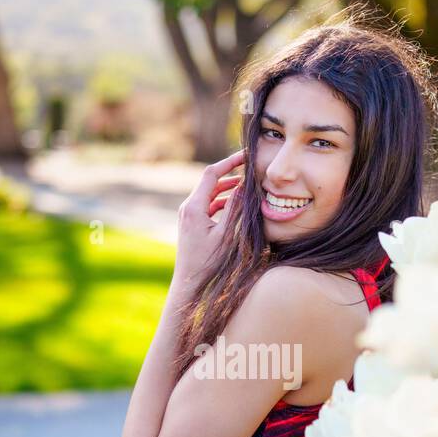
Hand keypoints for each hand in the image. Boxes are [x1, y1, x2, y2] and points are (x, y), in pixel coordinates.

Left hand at [175, 149, 244, 283]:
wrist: (189, 281)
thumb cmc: (207, 262)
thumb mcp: (225, 235)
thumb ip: (234, 210)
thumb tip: (242, 187)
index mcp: (194, 207)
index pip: (212, 174)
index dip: (229, 162)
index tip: (246, 155)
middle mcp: (188, 207)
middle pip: (210, 180)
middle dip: (230, 172)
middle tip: (249, 167)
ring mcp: (188, 214)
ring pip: (209, 193)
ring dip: (227, 188)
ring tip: (246, 185)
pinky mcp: (191, 221)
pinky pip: (207, 204)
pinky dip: (221, 201)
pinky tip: (235, 204)